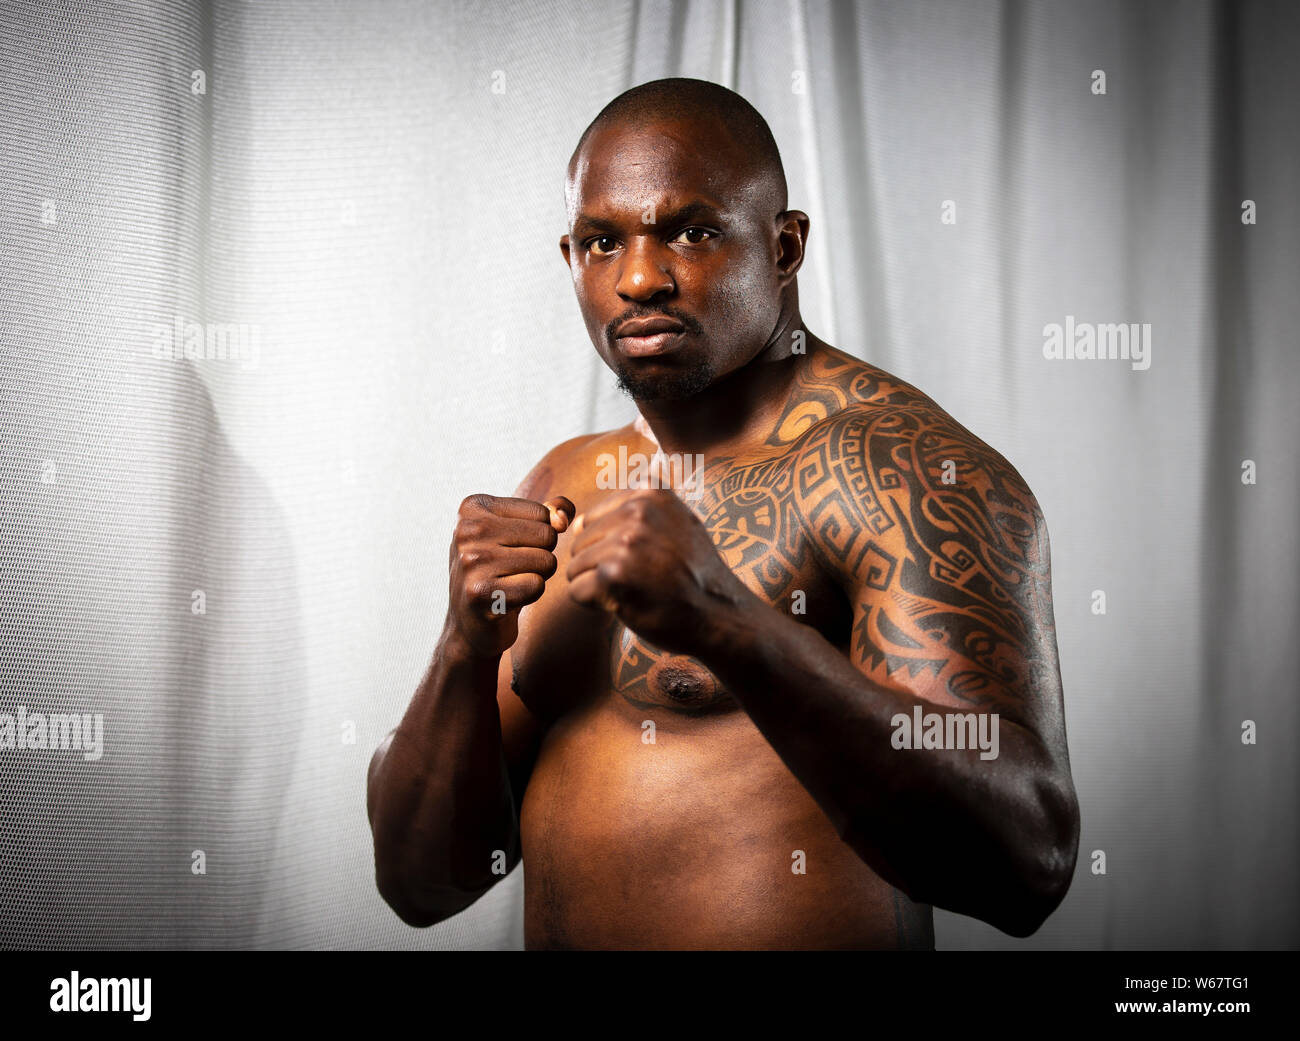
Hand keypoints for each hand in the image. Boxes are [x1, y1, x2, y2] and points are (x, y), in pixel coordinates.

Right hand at [448, 493, 574, 657]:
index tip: (510, 548)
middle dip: (542, 555)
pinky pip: (536, 586)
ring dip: (538, 576)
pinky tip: (508, 599)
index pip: (541, 513)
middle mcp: (467, 531)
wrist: (470, 621)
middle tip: (514, 569)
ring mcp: (470, 562)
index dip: (539, 535)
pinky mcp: (479, 593)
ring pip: (545, 561)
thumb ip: (551, 511)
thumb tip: (563, 519)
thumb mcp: (520, 531)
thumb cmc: (501, 569)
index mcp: (473, 507)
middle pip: (546, 535)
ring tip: (511, 582)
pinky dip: (531, 595)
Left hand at [565, 489, 753, 656]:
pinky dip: (594, 604)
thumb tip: (573, 521)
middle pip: (581, 541)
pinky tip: (625, 604)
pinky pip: (577, 591)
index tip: (642, 560)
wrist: (719, 615)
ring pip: (575, 566)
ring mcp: (625, 543)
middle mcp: (637, 511)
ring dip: (596, 586)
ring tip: (633, 591)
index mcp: (651, 492)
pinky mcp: (613, 576)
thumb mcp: (678, 522)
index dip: (609, 546)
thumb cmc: (694, 574)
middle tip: (638, 580)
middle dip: (599, 565)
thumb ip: (635, 512)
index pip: (593, 518)